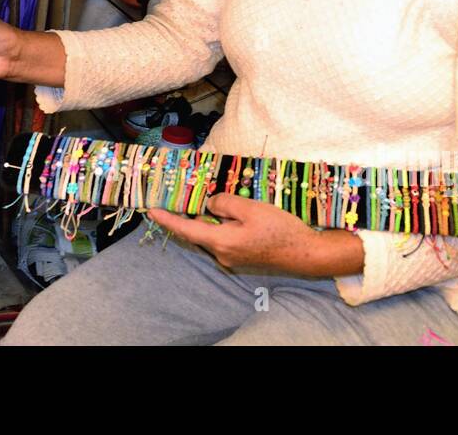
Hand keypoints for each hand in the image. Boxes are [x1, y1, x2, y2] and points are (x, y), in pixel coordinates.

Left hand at [148, 193, 362, 278]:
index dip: (167, 219)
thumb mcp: (250, 208)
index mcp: (221, 242)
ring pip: (213, 236)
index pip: (185, 230)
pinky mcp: (244, 259)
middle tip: (179, 198)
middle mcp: (222, 255)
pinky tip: (231, 215)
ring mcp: (233, 260)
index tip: (150, 210)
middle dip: (188, 217)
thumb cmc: (280, 229)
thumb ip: (225, 203)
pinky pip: (225, 240)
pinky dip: (221, 227)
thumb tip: (210, 204)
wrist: (306, 254)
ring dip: (208, 221)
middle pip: (198, 233)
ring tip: (207, 201)